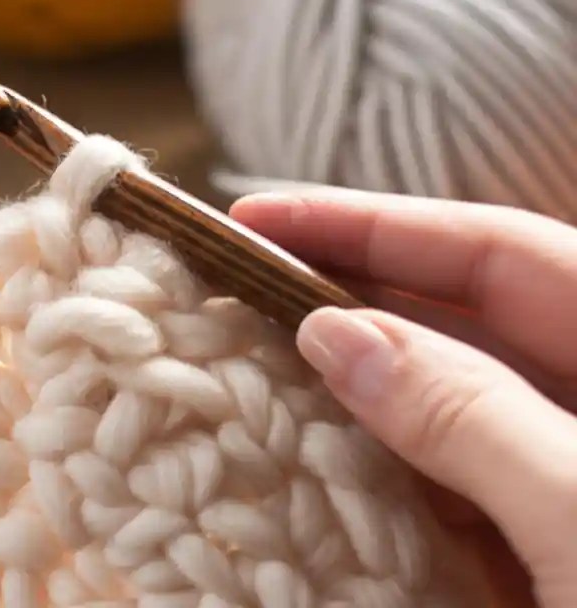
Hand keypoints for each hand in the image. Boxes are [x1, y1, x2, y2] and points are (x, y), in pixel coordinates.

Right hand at [232, 189, 576, 607]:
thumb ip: (472, 417)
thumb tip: (337, 332)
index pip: (507, 253)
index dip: (380, 223)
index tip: (258, 214)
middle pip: (469, 321)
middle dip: (353, 292)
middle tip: (233, 280)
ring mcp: (570, 491)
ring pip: (449, 409)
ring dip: (351, 387)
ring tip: (252, 362)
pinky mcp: (542, 562)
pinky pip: (448, 495)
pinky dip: (376, 477)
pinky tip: (309, 467)